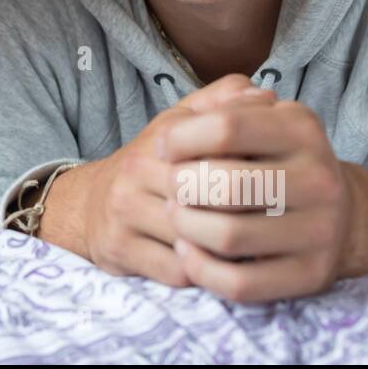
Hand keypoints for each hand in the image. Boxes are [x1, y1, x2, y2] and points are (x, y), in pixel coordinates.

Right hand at [74, 74, 278, 285]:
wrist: (89, 204)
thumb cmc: (151, 165)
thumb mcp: (181, 124)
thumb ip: (223, 102)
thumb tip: (266, 96)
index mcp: (162, 138)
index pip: (223, 151)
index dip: (256, 170)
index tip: (278, 182)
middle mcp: (137, 170)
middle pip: (212, 198)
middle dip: (247, 213)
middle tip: (275, 221)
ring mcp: (124, 211)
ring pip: (195, 237)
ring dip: (228, 248)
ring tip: (250, 246)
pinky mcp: (118, 248)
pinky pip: (176, 270)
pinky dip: (203, 273)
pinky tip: (215, 264)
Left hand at [160, 96, 356, 301]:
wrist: (339, 211)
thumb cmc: (277, 159)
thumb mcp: (260, 119)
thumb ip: (218, 110)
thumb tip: (172, 136)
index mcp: (302, 129)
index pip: (226, 128)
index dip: (181, 138)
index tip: (165, 147)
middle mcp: (319, 179)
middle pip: (227, 185)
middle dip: (182, 185)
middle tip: (171, 186)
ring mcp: (321, 230)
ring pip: (230, 236)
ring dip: (186, 226)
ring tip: (177, 215)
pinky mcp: (311, 274)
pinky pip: (241, 282)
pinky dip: (201, 268)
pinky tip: (186, 250)